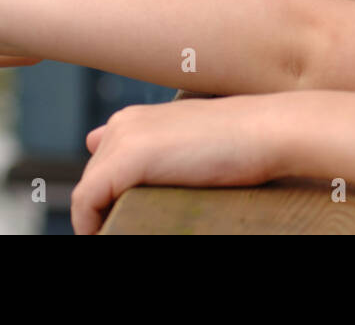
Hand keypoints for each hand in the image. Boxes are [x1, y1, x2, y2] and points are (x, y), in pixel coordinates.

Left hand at [72, 95, 294, 234]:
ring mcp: (122, 138)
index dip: (107, 195)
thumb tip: (124, 168)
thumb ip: (158, 153)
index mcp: (135, 118)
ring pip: (87, 192)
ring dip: (100, 218)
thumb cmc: (242, 142)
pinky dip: (92, 225)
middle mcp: (123, 123)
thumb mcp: (190, 144)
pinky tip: (111, 235)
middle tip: (127, 229)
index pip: (100, 163)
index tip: (122, 217)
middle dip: (104, 208)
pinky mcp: (127, 158)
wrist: (268, 131)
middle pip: (93, 180)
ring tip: (124, 232)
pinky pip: (86, 202)